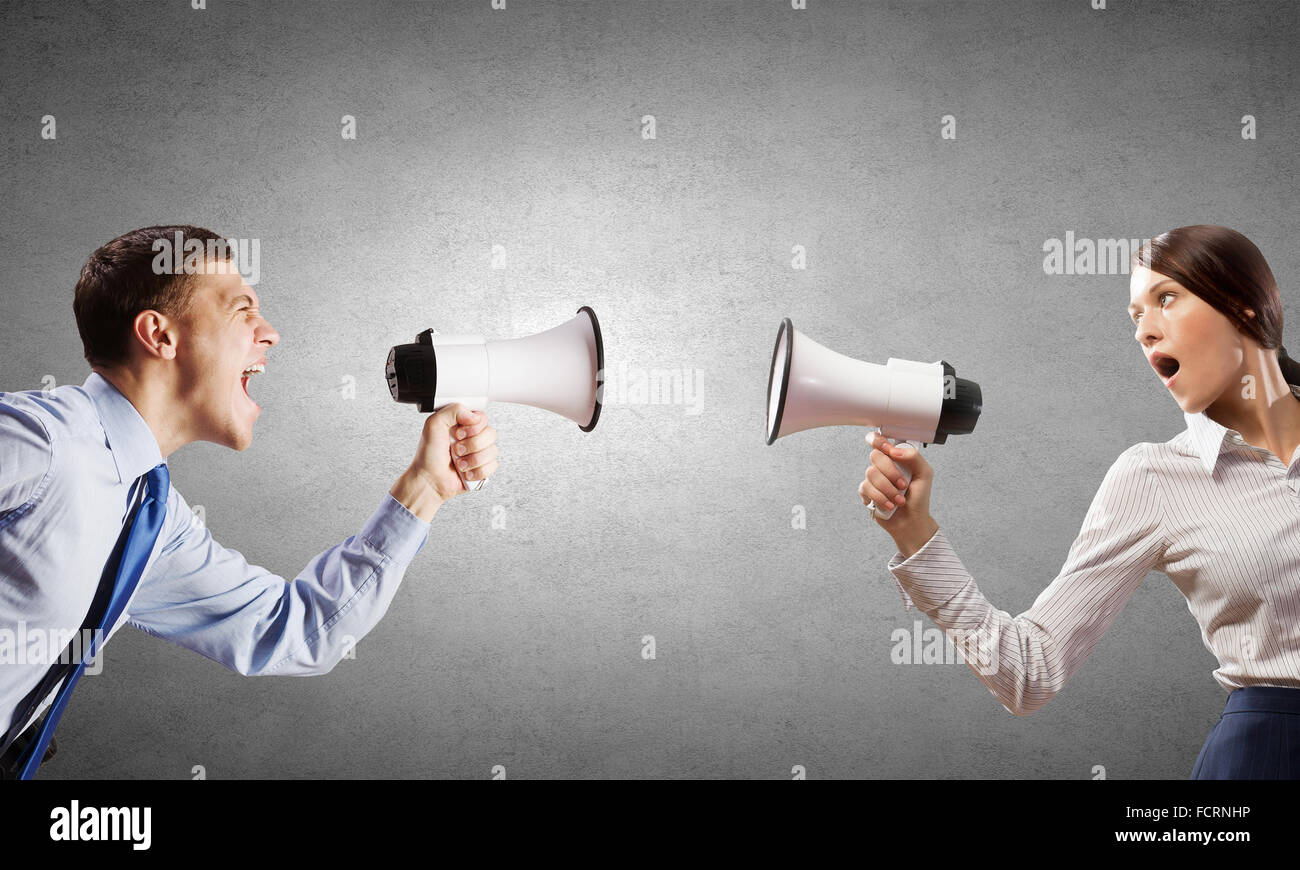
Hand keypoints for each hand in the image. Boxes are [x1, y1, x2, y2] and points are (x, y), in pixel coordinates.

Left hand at [390, 403, 498, 520]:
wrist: (429, 480)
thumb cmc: (429, 455)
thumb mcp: (434, 424)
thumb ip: (453, 410)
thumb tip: (474, 416)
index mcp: (463, 424)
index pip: (482, 417)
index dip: (473, 426)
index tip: (458, 433)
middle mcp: (472, 437)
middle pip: (491, 434)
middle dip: (472, 445)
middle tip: (457, 449)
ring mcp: (478, 453)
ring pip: (493, 451)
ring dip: (473, 460)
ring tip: (459, 463)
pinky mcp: (483, 468)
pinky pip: (492, 466)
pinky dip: (477, 471)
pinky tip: (466, 472)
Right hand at [860, 431, 937, 556]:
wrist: (912, 521)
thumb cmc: (919, 497)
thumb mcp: (925, 473)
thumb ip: (913, 457)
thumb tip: (894, 451)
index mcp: (895, 458)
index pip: (879, 440)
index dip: (878, 440)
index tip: (887, 449)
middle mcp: (882, 466)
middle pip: (875, 456)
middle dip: (891, 472)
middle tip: (903, 484)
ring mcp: (872, 479)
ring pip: (871, 474)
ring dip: (889, 489)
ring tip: (899, 499)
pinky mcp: (866, 492)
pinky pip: (867, 488)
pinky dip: (882, 498)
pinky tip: (890, 505)